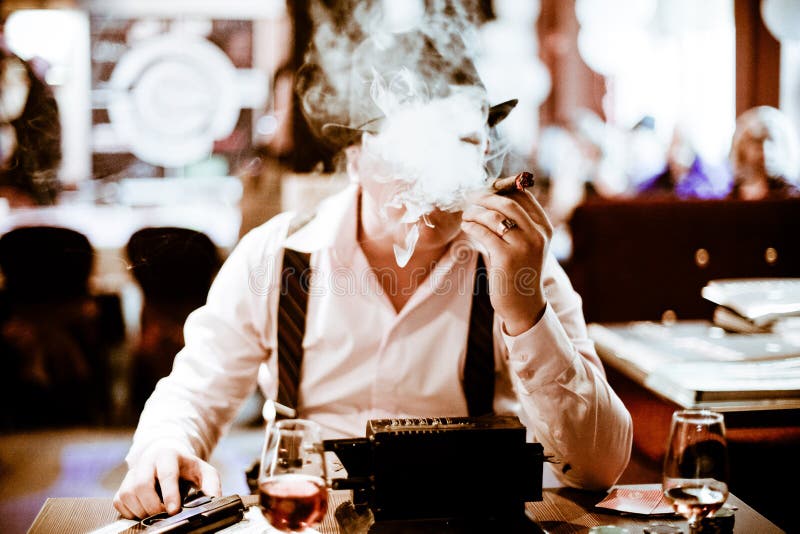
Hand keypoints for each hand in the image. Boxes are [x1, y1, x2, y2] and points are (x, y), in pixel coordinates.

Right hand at [113, 446, 220, 518]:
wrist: (168, 459)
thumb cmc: (187, 467)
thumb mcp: (204, 472)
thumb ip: (212, 485)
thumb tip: (214, 500)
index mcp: (168, 455)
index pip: (166, 474)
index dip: (169, 494)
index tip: (174, 510)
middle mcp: (147, 461)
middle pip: (141, 485)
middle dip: (153, 505)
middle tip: (165, 515)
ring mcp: (132, 473)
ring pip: (128, 494)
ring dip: (141, 510)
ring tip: (156, 514)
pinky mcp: (123, 485)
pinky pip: (119, 502)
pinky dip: (130, 512)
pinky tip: (145, 512)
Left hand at [461, 185, 552, 335]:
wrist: (524, 304)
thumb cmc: (520, 271)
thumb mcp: (527, 244)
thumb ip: (519, 223)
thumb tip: (494, 197)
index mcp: (545, 227)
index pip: (523, 196)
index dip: (501, 189)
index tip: (485, 190)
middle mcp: (538, 234)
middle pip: (508, 203)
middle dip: (485, 198)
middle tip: (471, 200)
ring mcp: (524, 246)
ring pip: (495, 217)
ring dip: (475, 212)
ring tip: (466, 214)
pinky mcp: (507, 258)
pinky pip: (484, 233)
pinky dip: (472, 226)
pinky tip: (466, 226)